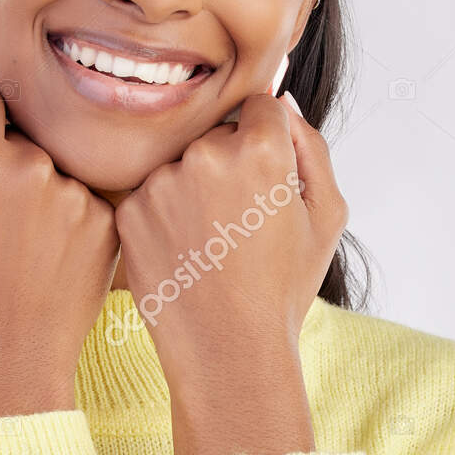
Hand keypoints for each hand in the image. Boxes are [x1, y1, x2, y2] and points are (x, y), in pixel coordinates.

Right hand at [0, 79, 120, 414]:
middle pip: (23, 135)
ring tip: (24, 247)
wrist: (8, 357)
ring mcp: (75, 193)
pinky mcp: (106, 220)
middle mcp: (32, 165)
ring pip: (56, 167)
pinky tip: (50, 259)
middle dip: (9, 164)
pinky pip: (85, 198)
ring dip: (42, 192)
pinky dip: (71, 221)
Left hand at [113, 92, 347, 454]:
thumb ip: (311, 147)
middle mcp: (205, 154)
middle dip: (227, 167)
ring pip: (179, 164)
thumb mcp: (327, 216)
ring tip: (210, 246)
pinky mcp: (128, 211)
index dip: (265, 144)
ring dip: (191, 190)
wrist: (228, 352)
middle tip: (238, 227)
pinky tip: (183, 255)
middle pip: (215, 135)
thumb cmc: (284, 288)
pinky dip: (163, 217)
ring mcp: (160, 182)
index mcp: (261, 149)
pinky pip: (149, 194)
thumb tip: (280, 102)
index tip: (263, 183)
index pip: (259, 107)